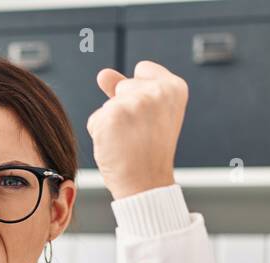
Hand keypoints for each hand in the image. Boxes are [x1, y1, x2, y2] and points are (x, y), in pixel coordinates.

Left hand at [87, 61, 186, 199]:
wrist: (146, 185)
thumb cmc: (150, 153)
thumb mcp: (150, 115)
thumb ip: (127, 88)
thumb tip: (102, 74)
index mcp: (174, 87)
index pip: (143, 69)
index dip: (140, 93)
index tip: (150, 118)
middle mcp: (157, 91)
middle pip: (123, 86)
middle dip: (125, 108)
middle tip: (141, 135)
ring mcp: (133, 103)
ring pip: (108, 104)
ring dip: (112, 123)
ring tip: (130, 142)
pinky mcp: (111, 116)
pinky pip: (95, 120)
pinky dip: (100, 134)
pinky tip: (116, 147)